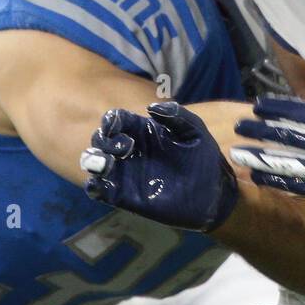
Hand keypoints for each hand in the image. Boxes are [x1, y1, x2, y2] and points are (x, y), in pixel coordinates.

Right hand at [80, 102, 238, 232]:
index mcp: (142, 130)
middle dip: (104, 140)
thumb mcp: (195, 131)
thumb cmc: (203, 158)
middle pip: (101, 139)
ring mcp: (125, 173)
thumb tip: (151, 107)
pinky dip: (94, 187)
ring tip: (106, 164)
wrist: (212, 193)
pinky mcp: (124, 196)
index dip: (111, 120)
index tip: (115, 125)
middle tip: (125, 147)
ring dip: (93, 160)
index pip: (117, 119)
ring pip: (94, 163)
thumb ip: (177, 116)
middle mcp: (129, 150)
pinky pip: (99, 191)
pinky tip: (101, 185)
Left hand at [230, 67, 304, 209]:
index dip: (274, 109)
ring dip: (260, 160)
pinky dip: (280, 184)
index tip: (255, 106)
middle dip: (259, 133)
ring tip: (237, 157)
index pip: (297, 113)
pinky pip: (302, 188)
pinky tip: (262, 181)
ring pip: (287, 166)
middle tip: (237, 130)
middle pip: (286, 138)